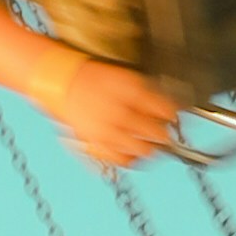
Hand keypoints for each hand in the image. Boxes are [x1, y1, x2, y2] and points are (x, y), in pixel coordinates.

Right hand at [52, 61, 185, 171]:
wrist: (61, 81)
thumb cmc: (93, 78)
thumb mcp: (125, 76)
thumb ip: (148, 93)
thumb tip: (169, 107)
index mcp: (129, 90)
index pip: (163, 109)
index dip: (172, 114)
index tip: (173, 116)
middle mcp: (119, 111)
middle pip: (156, 132)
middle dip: (164, 133)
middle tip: (165, 132)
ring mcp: (107, 130)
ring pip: (142, 150)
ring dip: (151, 148)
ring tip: (151, 144)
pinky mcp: (96, 144)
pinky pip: (121, 160)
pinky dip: (131, 159)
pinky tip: (133, 153)